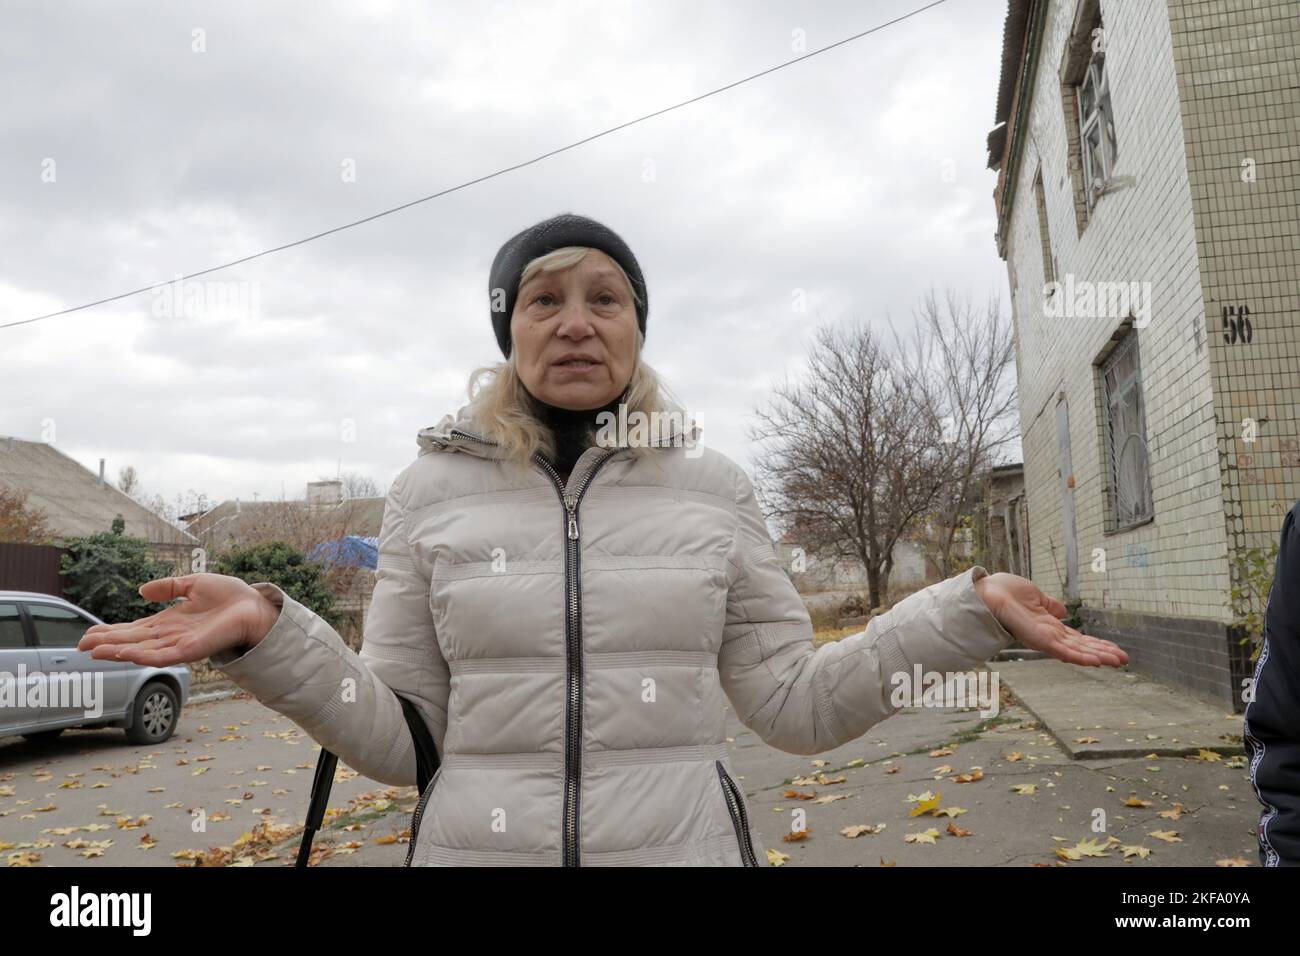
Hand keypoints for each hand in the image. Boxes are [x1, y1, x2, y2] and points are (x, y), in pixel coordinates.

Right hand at [78, 573, 280, 666]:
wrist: (255, 606)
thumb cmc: (230, 597)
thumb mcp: (194, 584)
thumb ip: (169, 587)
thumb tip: (142, 590)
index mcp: (170, 622)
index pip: (135, 629)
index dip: (112, 632)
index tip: (89, 634)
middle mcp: (171, 636)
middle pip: (132, 641)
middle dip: (106, 644)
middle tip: (81, 647)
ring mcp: (180, 645)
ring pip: (142, 651)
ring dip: (117, 651)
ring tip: (94, 652)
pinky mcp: (191, 650)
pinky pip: (162, 656)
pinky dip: (142, 656)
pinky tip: (124, 654)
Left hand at [973, 572, 1128, 667]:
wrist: (987, 591)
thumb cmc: (1005, 592)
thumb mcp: (1035, 597)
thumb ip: (1049, 605)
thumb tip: (1062, 611)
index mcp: (1049, 626)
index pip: (1078, 639)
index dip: (1097, 644)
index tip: (1116, 649)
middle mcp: (1049, 635)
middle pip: (1082, 648)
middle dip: (1104, 653)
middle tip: (1125, 661)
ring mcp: (1044, 638)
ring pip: (1077, 652)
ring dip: (1099, 657)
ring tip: (1118, 662)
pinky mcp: (1039, 639)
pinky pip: (1063, 651)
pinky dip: (1080, 657)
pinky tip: (1097, 661)